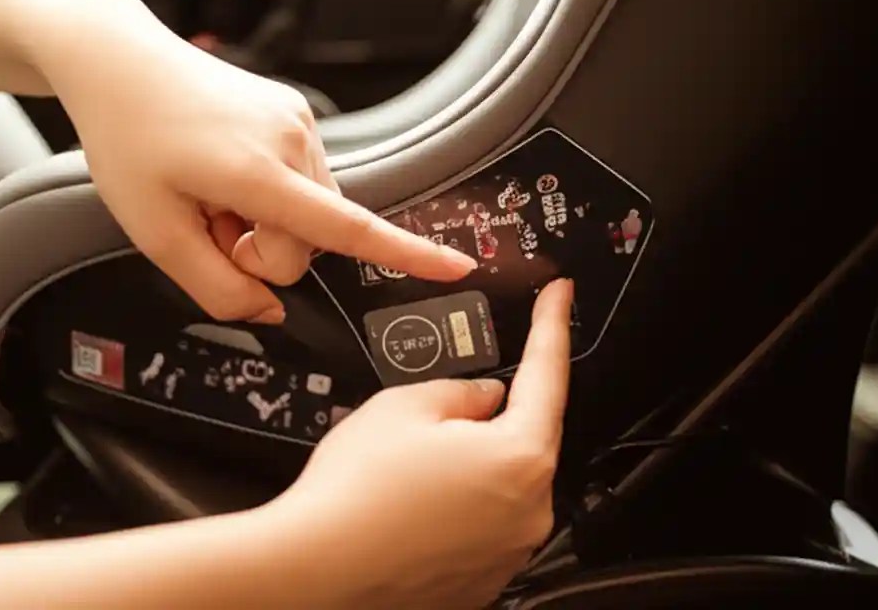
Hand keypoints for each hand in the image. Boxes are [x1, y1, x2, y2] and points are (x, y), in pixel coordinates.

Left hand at [35, 0, 475, 322]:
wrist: (121, 62)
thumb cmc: (128, 138)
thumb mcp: (154, 233)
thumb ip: (216, 288)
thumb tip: (269, 310)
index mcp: (259, 172)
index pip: (347, 227)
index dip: (407, 253)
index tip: (457, 265)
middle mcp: (292, 141)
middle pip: (310, 240)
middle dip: (261, 251)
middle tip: (205, 225)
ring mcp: (298, 122)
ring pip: (308, 212)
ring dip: (263, 221)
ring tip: (210, 192)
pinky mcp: (295, 111)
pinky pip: (300, 179)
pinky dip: (266, 191)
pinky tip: (224, 171)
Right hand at [271, 280, 573, 609]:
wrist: (316, 570)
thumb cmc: (355, 494)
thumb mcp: (405, 405)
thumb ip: (459, 390)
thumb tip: (481, 398)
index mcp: (520, 457)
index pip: (548, 374)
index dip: (552, 326)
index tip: (560, 297)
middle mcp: (528, 512)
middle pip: (525, 438)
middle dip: (491, 414)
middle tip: (438, 411)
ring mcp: (508, 552)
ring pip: (501, 485)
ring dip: (470, 467)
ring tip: (407, 471)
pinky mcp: (482, 581)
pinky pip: (482, 527)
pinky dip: (456, 510)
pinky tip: (410, 506)